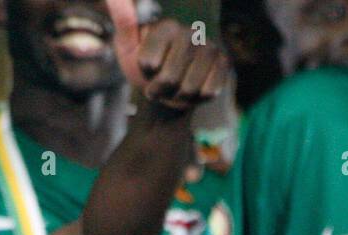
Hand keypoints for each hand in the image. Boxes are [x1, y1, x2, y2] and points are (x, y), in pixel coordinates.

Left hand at [108, 0, 228, 113]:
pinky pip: (208, 91)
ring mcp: (209, 47)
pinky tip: (194, 90)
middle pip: (170, 77)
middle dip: (161, 90)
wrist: (170, 90)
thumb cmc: (146, 68)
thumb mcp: (128, 46)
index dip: (146, 74)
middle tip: (161, 84)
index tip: (147, 69)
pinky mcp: (223, 63)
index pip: (149, 63)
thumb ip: (123, 21)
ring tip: (176, 88)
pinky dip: (197, 98)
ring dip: (178, 97)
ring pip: (189, 88)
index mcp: (166, 26)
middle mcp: (190, 32)